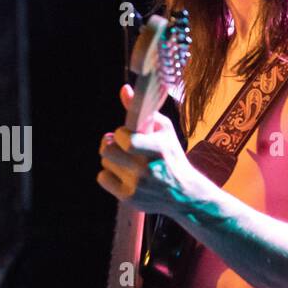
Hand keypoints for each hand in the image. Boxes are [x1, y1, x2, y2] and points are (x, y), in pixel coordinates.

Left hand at [98, 84, 205, 216]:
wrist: (184, 194)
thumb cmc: (172, 157)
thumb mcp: (164, 130)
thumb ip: (142, 110)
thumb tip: (124, 89)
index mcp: (157, 149)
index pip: (123, 137)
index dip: (121, 134)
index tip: (129, 135)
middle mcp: (146, 169)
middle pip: (107, 149)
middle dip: (112, 144)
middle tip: (120, 145)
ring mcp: (137, 185)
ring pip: (105, 162)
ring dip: (112, 159)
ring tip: (126, 160)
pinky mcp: (129, 198)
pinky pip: (103, 178)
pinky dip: (109, 174)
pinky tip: (123, 174)